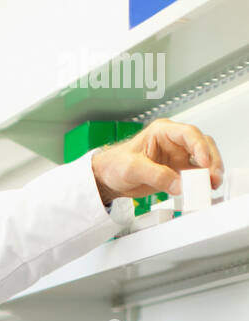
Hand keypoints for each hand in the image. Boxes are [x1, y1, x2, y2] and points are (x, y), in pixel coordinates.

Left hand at [91, 119, 223, 205]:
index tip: (204, 163)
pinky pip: (194, 174)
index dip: (199, 147)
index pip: (188, 134)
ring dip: (210, 171)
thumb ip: (156, 175)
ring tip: (212, 184)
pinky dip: (201, 181)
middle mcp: (173, 141)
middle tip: (213, 177)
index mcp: (162, 131)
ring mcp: (177, 156)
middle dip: (211, 160)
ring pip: (202, 159)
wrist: (108, 178)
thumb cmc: (115, 165)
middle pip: (201, 145)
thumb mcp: (132, 168)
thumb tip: (178, 185)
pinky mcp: (177, 171)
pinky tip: (204, 189)